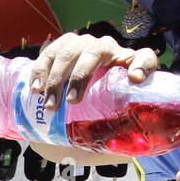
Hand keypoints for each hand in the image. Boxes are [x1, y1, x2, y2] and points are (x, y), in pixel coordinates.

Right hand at [30, 32, 159, 110]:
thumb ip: (127, 121)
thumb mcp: (117, 110)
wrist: (81, 90)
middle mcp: (104, 46)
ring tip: (50, 105)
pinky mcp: (59, 47)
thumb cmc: (101, 101)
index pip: (144, 58)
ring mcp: (79, 44)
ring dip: (56, 78)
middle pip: (95, 52)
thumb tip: (129, 136)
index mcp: (127, 62)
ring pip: (67, 53)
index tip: (135, 79)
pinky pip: (48, 55)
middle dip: (80, 76)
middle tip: (71, 102)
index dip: (143, 65)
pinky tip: (35, 88)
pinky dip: (40, 71)